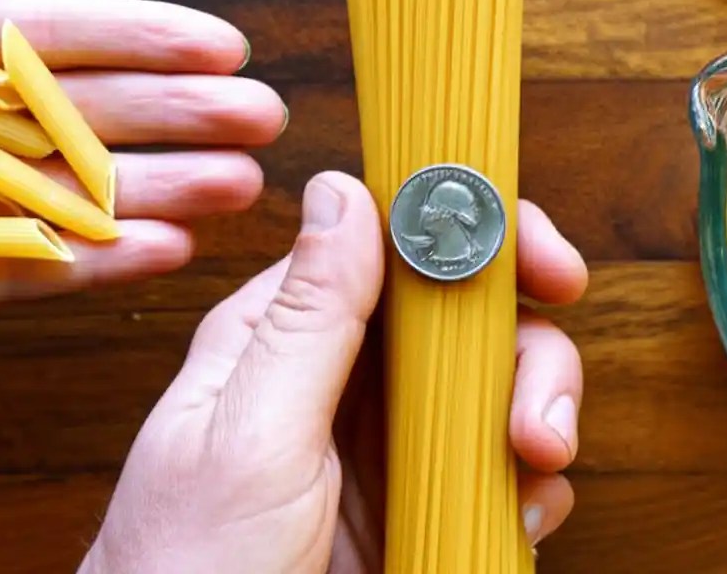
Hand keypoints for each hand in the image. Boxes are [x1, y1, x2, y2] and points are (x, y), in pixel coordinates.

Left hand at [0, 0, 284, 336]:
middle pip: (77, 119)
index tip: (219, 46)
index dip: (137, 37)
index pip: (46, 36)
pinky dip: (90, 267)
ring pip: (64, 200)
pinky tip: (163, 249)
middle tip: (261, 123)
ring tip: (241, 188)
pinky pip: (13, 276)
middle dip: (174, 117)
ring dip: (158, 192)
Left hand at [81, 171, 586, 572]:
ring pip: (497, 388)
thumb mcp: (250, 434)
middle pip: (468, 315)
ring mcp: (389, 442)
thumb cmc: (187, 566)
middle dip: (525, 345)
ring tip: (534, 463)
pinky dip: (529, 487)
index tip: (539, 264)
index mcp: (288, 334)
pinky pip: (503, 471)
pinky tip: (516, 514)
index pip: (395, 244)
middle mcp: (346, 377)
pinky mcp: (422, 504)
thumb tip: (345, 191)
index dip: (476, 236)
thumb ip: (308, 316)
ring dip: (538, 413)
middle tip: (538, 407)